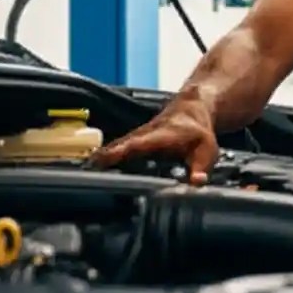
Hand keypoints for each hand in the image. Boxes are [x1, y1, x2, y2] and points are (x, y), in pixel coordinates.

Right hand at [87, 99, 218, 185]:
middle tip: (86, 173)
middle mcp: (144, 134)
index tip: (102, 160)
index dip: (119, 152)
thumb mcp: (206, 150)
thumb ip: (201, 167)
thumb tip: (197, 183)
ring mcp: (137, 136)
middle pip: (119, 146)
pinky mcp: (134, 140)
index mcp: (160, 136)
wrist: (193, 109)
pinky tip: (96, 170)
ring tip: (86, 174)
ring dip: (102, 158)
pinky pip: (118, 149)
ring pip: (116, 146)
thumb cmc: (197, 130)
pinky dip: (107, 158)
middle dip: (103, 158)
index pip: (136, 144)